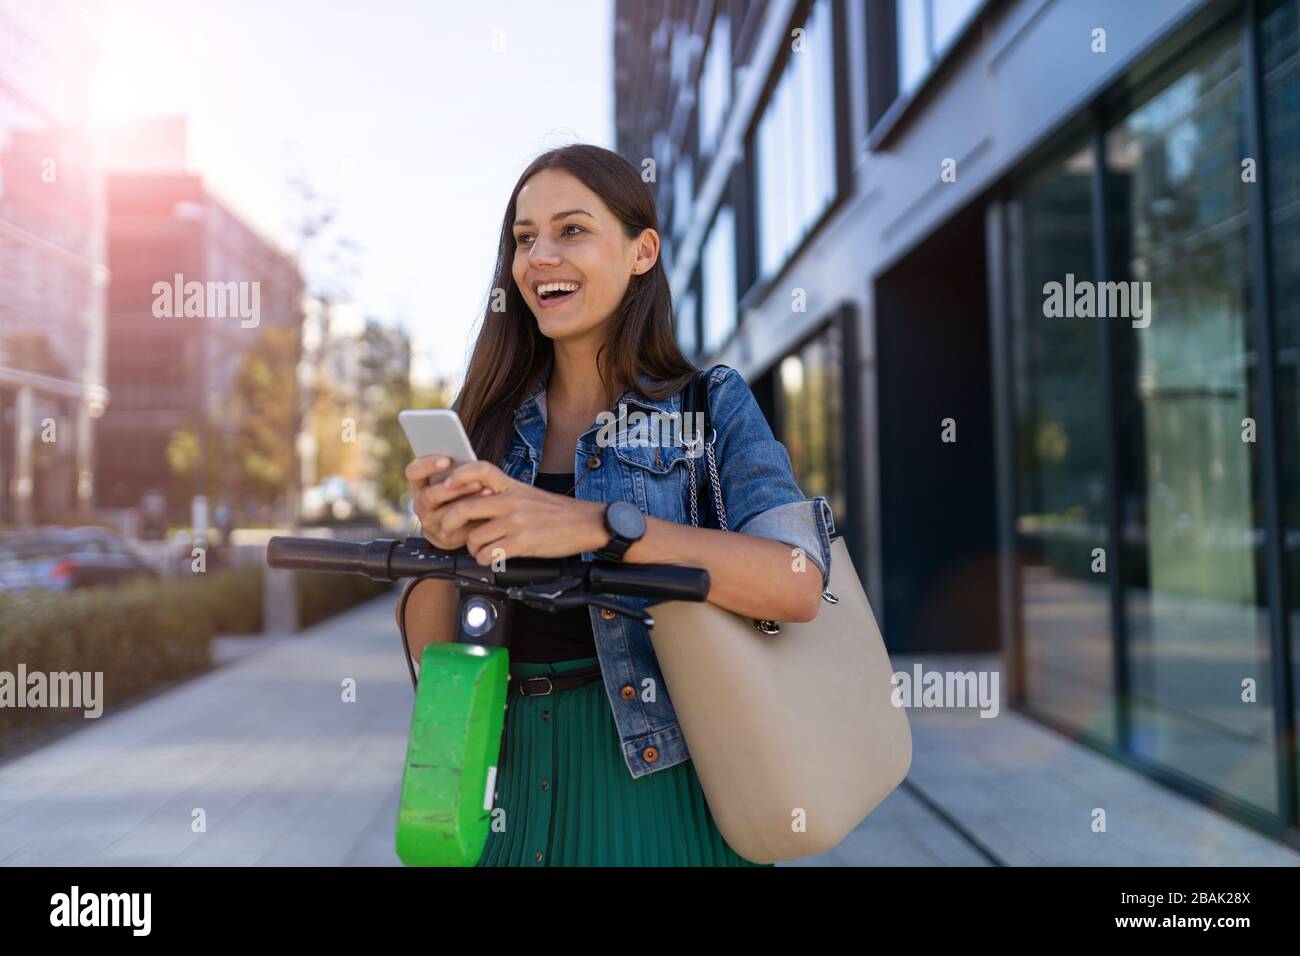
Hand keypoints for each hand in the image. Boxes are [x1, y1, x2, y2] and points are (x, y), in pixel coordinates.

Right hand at [405, 455, 491, 549]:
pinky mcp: (443, 538)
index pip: (414, 472)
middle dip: (457, 488)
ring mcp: (430, 522)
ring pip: (446, 514)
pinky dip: (474, 519)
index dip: (428, 465)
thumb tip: (471, 462)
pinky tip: (487, 511)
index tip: (448, 460)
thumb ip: (458, 470)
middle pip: (431, 495)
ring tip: (489, 493)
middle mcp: (420, 504)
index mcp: (420, 485)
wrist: (464, 523)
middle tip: (478, 481)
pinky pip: (457, 529)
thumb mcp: (456, 479)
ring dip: (469, 503)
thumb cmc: (462, 493)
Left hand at [439, 461, 608, 564]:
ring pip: (474, 537)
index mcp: (512, 486)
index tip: (447, 487)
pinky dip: (485, 559)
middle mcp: (511, 501)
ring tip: (479, 549)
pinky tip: (492, 558)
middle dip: (449, 523)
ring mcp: (516, 522)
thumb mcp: (528, 494)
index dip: (458, 476)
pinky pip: (489, 554)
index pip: (479, 470)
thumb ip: (503, 497)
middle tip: (447, 531)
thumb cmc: (557, 512)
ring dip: (471, 548)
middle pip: (465, 508)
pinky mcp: (523, 543)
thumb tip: (475, 506)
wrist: (587, 523)